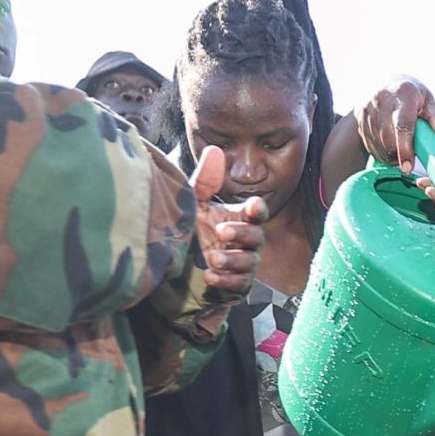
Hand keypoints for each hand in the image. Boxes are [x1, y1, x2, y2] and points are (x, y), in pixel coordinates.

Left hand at [188, 146, 266, 300]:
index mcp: (239, 218)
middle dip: (242, 234)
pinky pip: (240, 285)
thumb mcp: (193, 203)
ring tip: (212, 258)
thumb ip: (205, 181)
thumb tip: (214, 150)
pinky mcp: (236, 285)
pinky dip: (226, 281)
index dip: (258, 210)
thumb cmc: (189, 230)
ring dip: (233, 260)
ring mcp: (243, 264)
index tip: (253, 206)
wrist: (176, 267)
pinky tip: (209, 276)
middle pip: (257, 237)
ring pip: (249, 263)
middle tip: (221, 232)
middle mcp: (246, 242)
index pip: (257, 212)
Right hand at [357, 76, 434, 172]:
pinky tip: (388, 146)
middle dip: (398, 154)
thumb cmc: (413, 96)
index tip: (408, 167)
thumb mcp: (428, 102)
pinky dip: (379, 151)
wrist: (388, 83)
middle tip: (408, 159)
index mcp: (404, 94)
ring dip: (389, 154)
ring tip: (400, 150)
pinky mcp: (360, 115)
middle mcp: (382, 98)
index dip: (405, 148)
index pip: (403, 125)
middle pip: (387, 137)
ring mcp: (368, 106)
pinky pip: (368, 142)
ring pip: (377, 142)